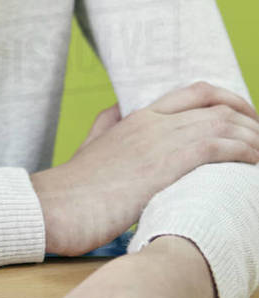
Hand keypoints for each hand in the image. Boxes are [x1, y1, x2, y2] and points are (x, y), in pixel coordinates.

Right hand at [31, 81, 258, 254]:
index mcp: (138, 116)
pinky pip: (216, 146)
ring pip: (222, 123)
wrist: (58, 204)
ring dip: (252, 137)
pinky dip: (243, 152)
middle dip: (249, 119)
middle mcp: (154, 121)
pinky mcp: (166, 164)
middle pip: (216, 104)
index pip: (194, 92)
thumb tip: (116, 112)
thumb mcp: (91, 145)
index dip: (228, 100)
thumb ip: (107, 125)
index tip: (246, 117)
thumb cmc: (75, 186)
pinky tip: (254, 164)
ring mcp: (160, 140)